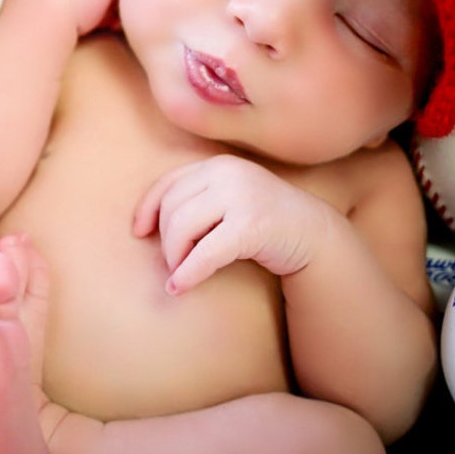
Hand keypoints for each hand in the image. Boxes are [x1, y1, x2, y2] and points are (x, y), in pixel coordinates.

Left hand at [130, 154, 343, 293]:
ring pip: (182, 227)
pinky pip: (205, 253)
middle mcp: (228, 172)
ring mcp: (241, 196)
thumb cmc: (265, 224)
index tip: (139, 233)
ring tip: (179, 275)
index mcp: (219, 165)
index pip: (169, 184)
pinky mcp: (251, 225)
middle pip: (172, 208)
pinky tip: (180, 288)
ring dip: (174, 258)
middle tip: (172, 265)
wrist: (315, 236)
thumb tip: (146, 224)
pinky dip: (188, 273)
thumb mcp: (230, 201)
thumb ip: (198, 201)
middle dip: (166, 241)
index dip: (147, 209)